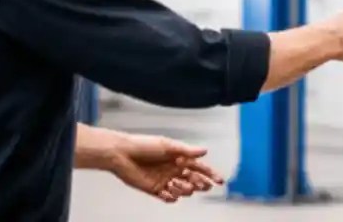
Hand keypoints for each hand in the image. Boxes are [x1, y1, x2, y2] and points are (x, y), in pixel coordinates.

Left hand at [107, 133, 223, 202]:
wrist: (123, 154)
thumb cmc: (144, 145)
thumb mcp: (167, 145)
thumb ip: (187, 150)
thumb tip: (204, 151)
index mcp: (179, 158)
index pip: (199, 167)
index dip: (210, 174)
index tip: (220, 180)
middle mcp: (174, 170)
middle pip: (194, 180)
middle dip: (200, 184)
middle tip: (202, 185)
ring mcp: (165, 180)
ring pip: (183, 190)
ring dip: (185, 189)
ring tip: (179, 185)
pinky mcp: (155, 189)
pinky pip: (168, 197)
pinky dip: (171, 197)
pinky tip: (169, 193)